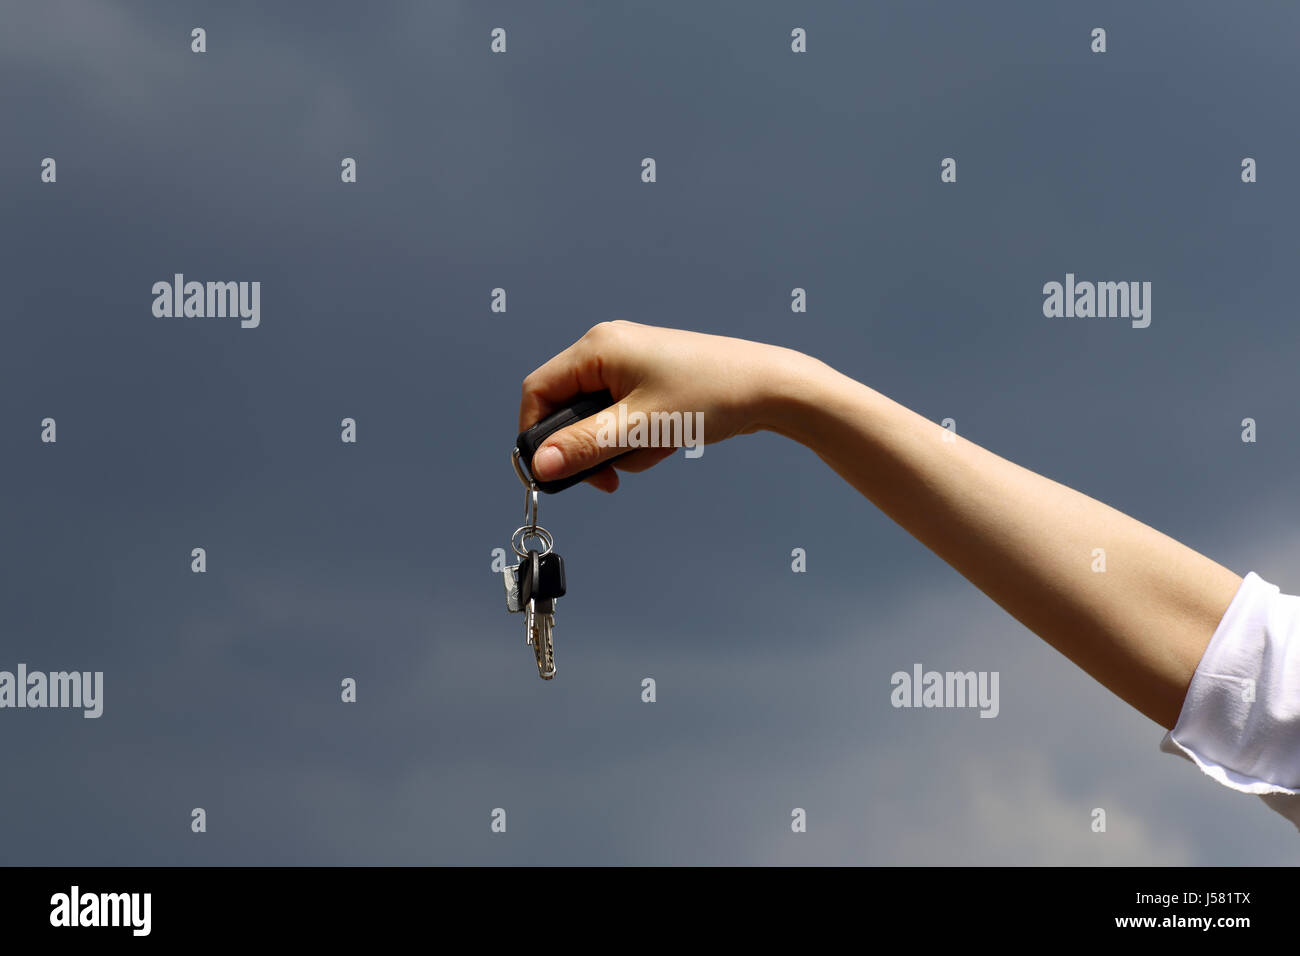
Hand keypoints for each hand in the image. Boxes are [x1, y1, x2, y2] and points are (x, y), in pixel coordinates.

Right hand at [518, 321, 808, 491]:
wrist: (770, 388)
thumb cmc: (711, 396)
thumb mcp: (640, 428)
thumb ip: (584, 447)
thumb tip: (539, 465)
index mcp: (597, 348)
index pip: (539, 392)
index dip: (536, 435)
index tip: (552, 473)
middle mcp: (608, 348)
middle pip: (568, 409)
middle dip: (592, 446)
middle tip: (615, 472)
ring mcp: (629, 363)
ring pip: (598, 421)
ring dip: (622, 446)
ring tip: (659, 446)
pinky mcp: (649, 380)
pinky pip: (624, 419)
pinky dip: (640, 438)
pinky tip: (669, 440)